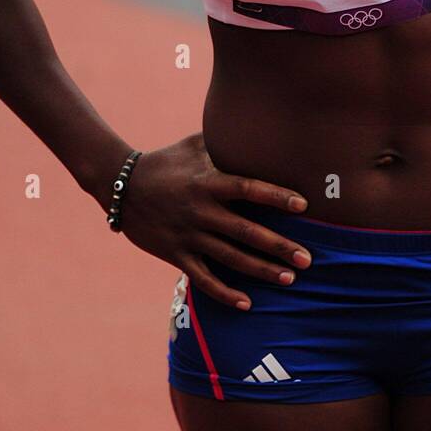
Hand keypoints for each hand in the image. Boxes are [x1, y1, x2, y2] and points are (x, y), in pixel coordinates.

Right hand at [117, 132, 311, 309]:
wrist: (122, 187)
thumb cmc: (165, 161)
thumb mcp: (194, 144)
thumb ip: (224, 140)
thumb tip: (258, 126)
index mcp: (208, 182)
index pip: (248, 189)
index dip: (276, 197)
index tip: (303, 205)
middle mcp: (201, 211)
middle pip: (246, 231)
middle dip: (278, 246)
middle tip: (308, 258)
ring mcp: (188, 235)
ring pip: (230, 258)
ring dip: (261, 270)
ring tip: (290, 278)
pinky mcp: (176, 254)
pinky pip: (202, 278)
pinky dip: (224, 293)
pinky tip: (246, 304)